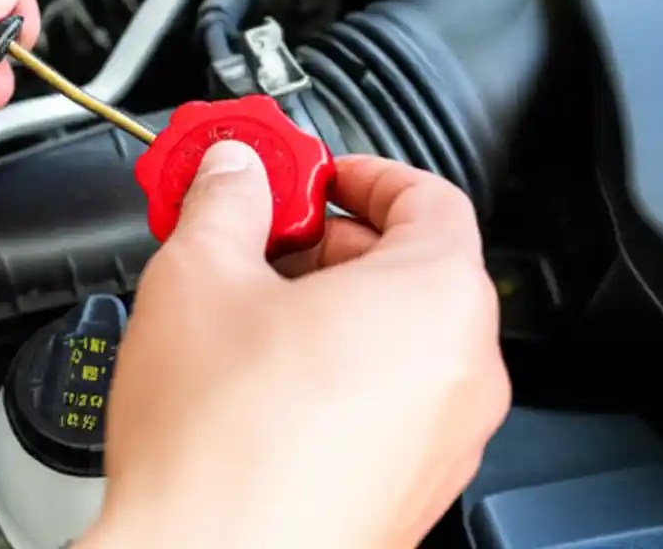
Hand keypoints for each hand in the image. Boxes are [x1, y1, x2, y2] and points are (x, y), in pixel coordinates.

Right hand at [82, 143, 510, 547]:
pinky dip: (336, 372)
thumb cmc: (220, 450)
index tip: (309, 177)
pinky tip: (258, 382)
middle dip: (330, 242)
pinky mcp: (408, 490)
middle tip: (257, 238)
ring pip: (398, 340)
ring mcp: (442, 442)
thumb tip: (234, 171)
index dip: (360, 173)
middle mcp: (462, 373)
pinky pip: (387, 402)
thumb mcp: (199, 278)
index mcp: (435, 299)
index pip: (428, 196)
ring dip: (329, 308)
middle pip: (414, 268)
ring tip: (245, 312)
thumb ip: (225, 200)